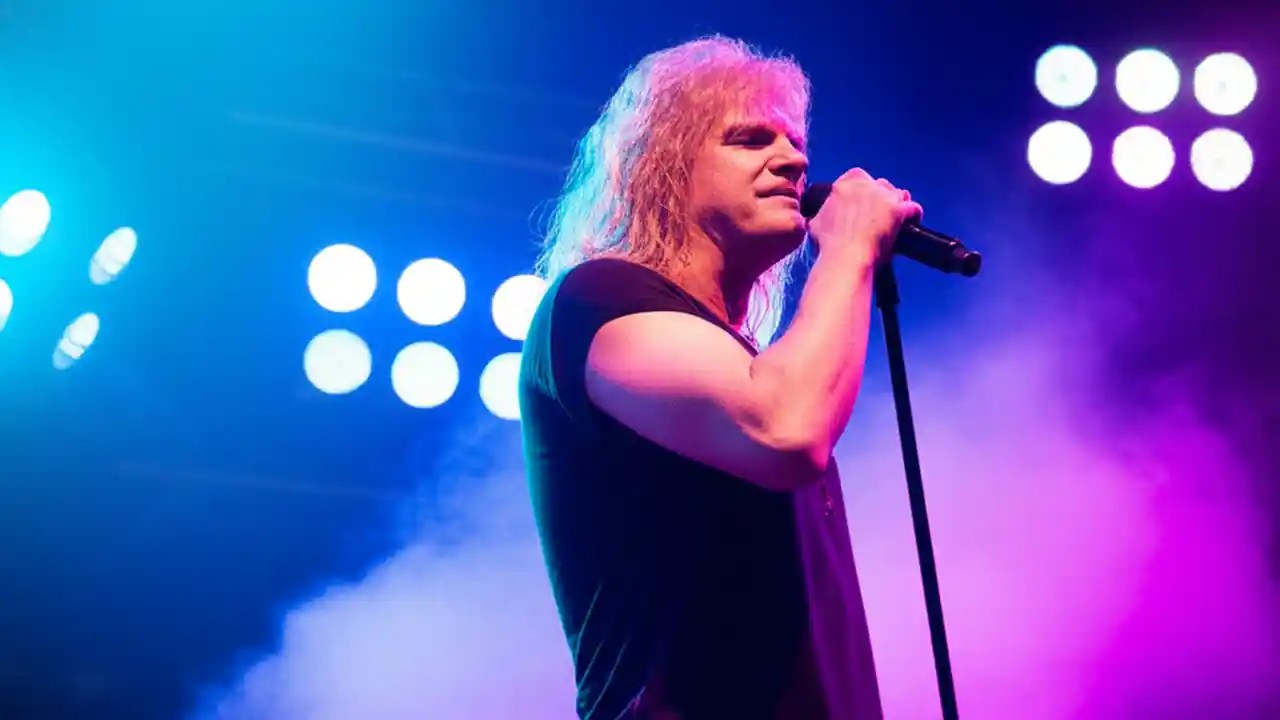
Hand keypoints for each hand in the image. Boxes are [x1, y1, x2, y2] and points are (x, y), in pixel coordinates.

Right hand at [806, 168, 923, 266]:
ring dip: (898, 203)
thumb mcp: (815, 222)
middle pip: (880, 184)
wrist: (845, 257)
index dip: (863, 188)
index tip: (863, 200)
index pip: (857, 176)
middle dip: (882, 196)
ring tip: (899, 216)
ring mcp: (882, 197)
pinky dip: (914, 215)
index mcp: (843, 186)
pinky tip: (913, 222)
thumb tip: (814, 217)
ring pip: (898, 193)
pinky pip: (913, 208)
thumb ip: (820, 213)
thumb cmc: (829, 244)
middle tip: (880, 211)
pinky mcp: (898, 210)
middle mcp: (864, 186)